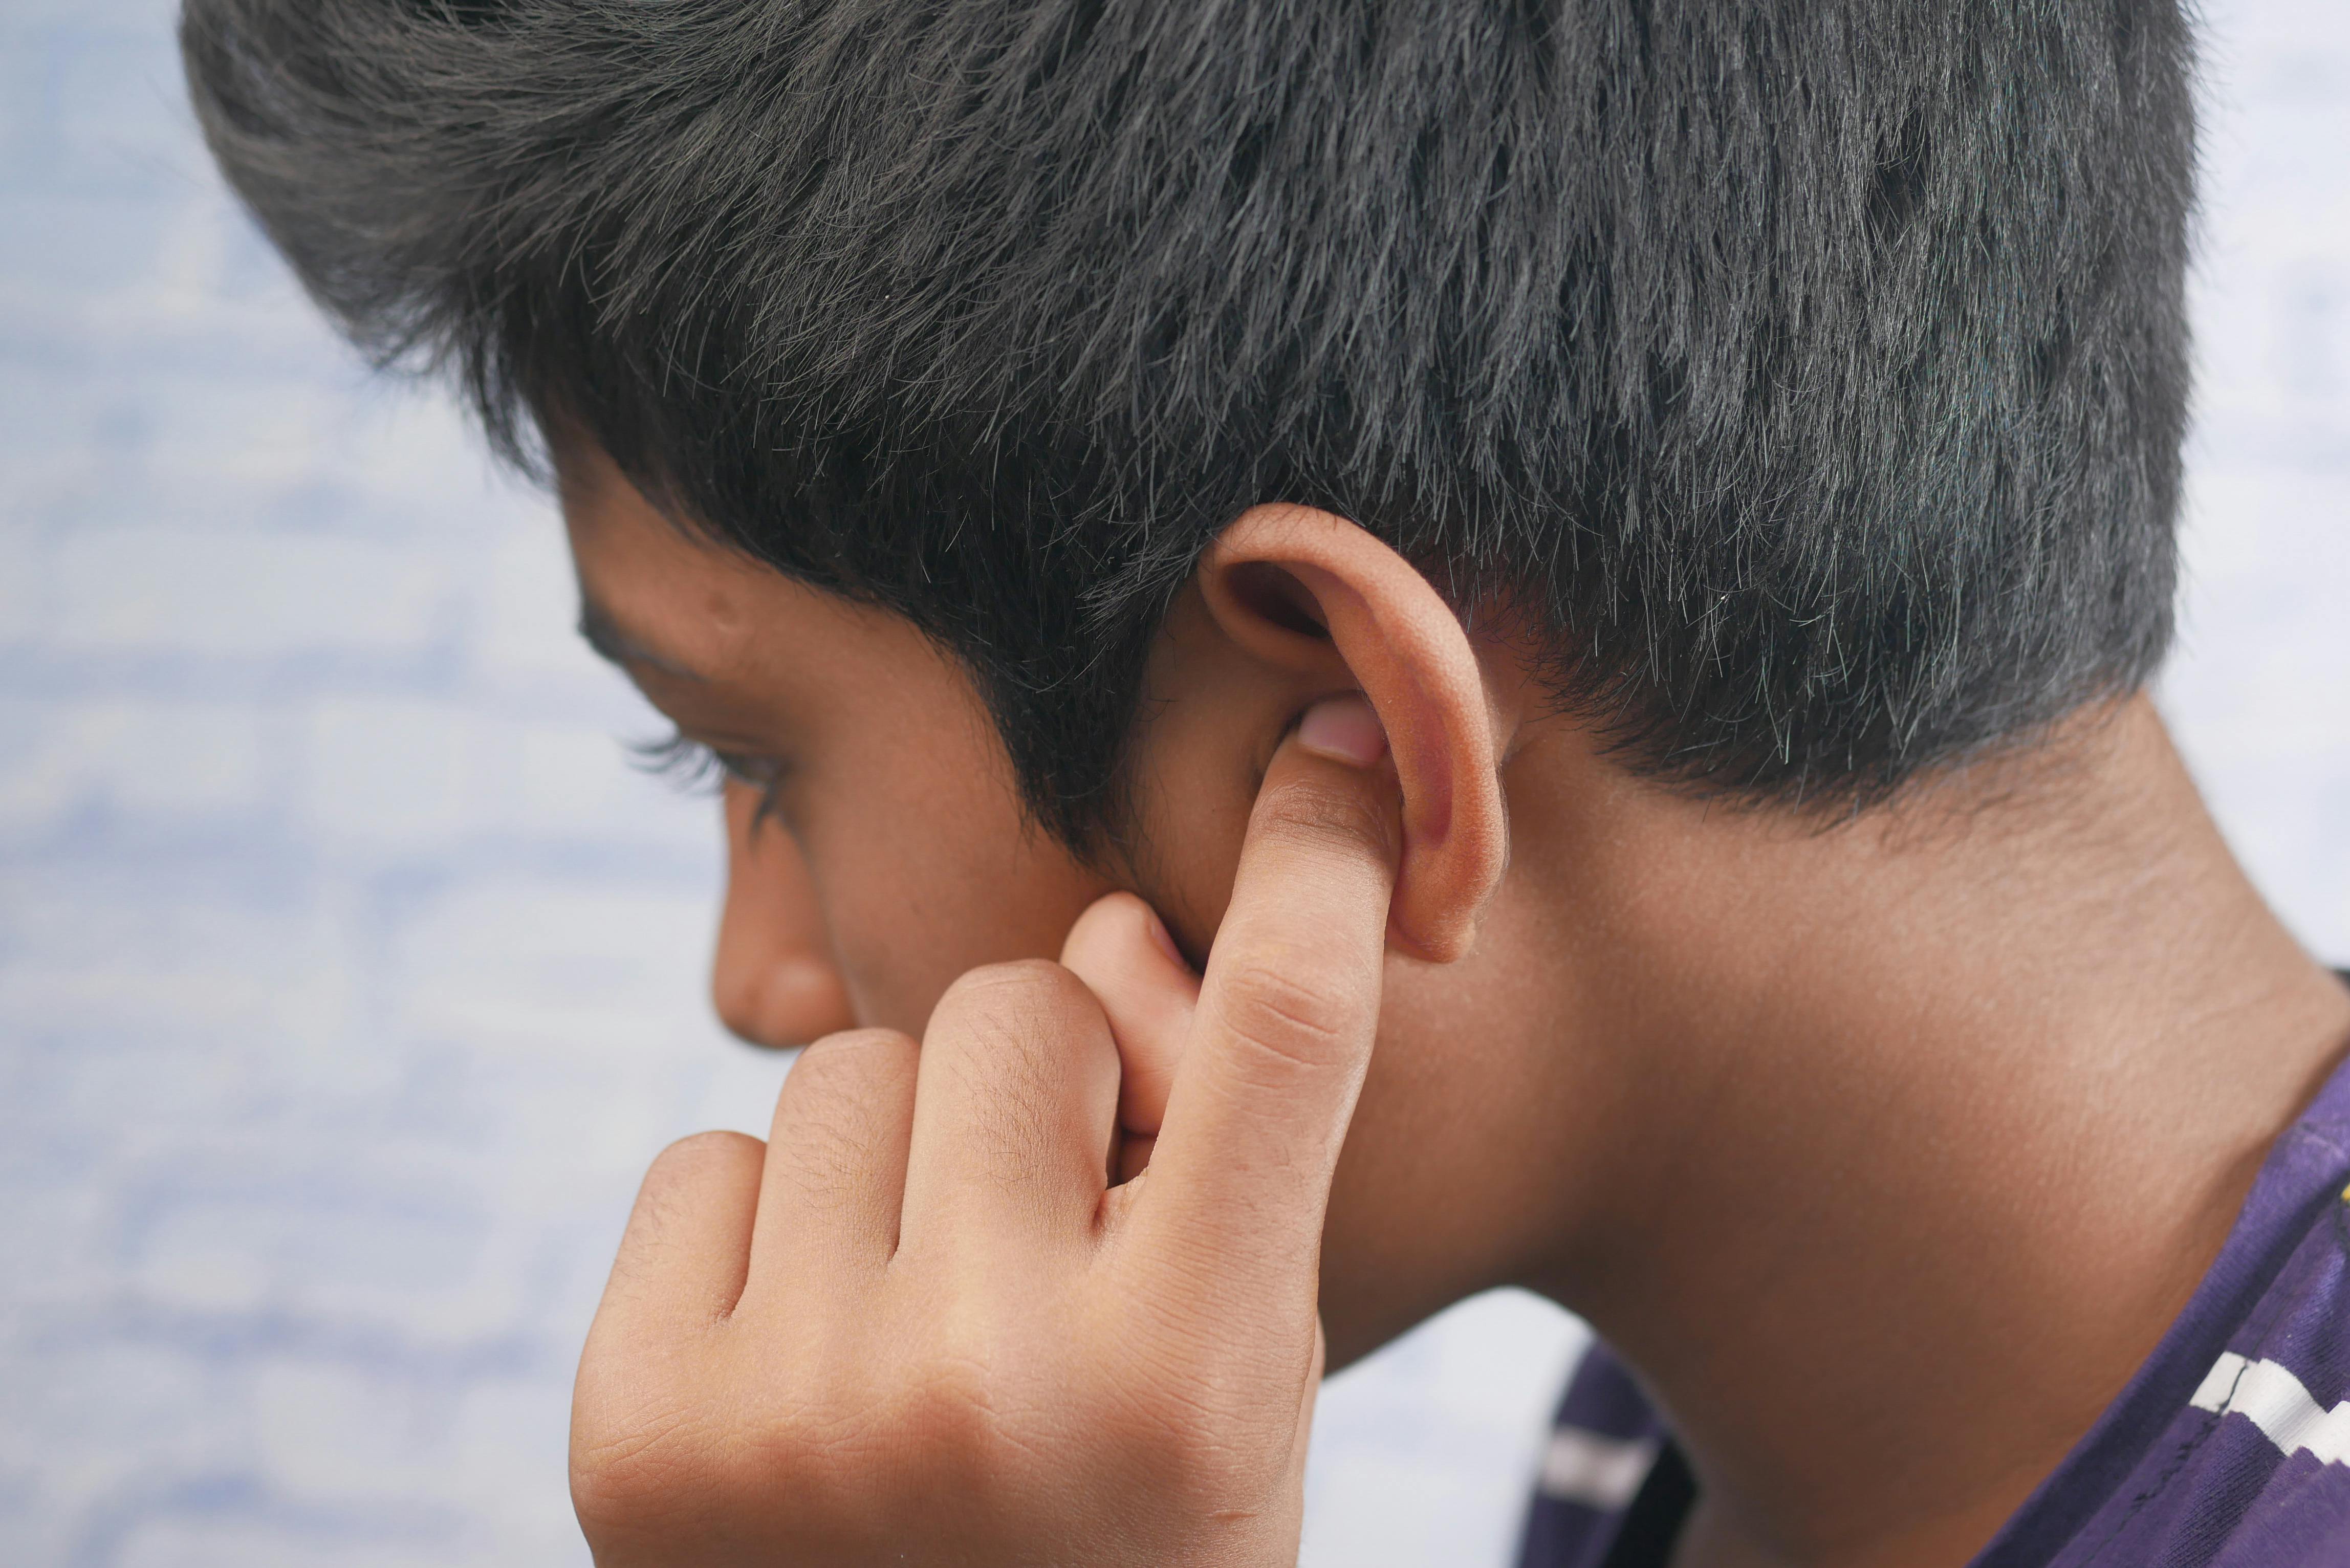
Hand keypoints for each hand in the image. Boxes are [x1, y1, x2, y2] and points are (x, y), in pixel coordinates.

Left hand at [570, 695, 1400, 1566]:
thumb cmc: (1120, 1529)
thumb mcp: (1236, 1372)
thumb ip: (1213, 1157)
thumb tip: (1113, 928)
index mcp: (1195, 1380)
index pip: (1281, 1034)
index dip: (1320, 863)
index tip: (1328, 748)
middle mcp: (997, 1387)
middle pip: (1012, 1007)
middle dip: (1038, 1090)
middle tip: (1045, 1239)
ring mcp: (797, 1415)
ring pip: (847, 1068)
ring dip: (900, 1160)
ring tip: (920, 1324)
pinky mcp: (634, 1431)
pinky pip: (709, 1157)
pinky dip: (763, 1233)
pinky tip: (800, 1365)